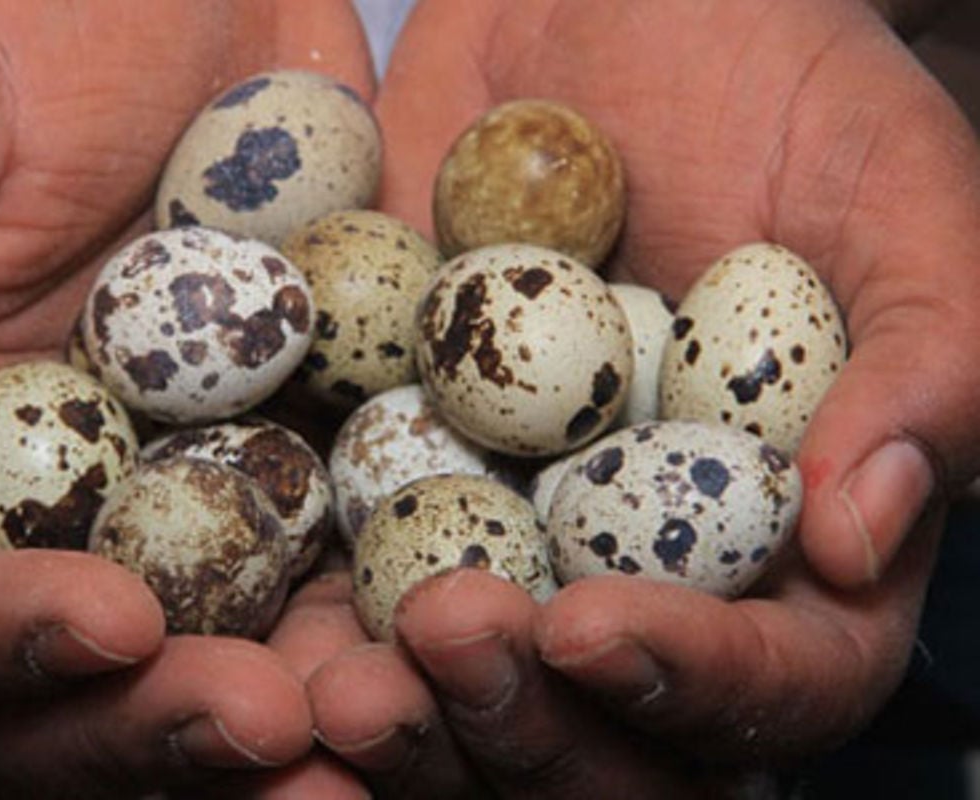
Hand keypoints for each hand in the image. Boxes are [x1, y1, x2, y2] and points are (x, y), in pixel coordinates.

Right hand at [0, 0, 372, 794]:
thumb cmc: (5, 16)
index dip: (2, 641)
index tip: (111, 628)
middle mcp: (59, 496)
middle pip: (82, 675)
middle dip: (164, 725)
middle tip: (272, 729)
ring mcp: (191, 485)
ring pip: (225, 651)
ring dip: (299, 715)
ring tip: (380, 726)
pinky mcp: (310, 452)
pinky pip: (348, 559)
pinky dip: (396, 614)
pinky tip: (458, 632)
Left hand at [307, 0, 979, 794]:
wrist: (609, 8)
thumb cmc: (787, 88)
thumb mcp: (896, 196)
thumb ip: (929, 365)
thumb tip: (860, 537)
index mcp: (780, 538)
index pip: (773, 679)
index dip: (692, 687)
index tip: (596, 631)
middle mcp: (634, 555)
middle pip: (593, 719)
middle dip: (517, 718)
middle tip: (443, 648)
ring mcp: (502, 514)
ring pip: (451, 673)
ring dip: (391, 700)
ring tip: (326, 684)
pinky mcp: (386, 452)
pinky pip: (334, 547)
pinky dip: (289, 591)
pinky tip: (228, 600)